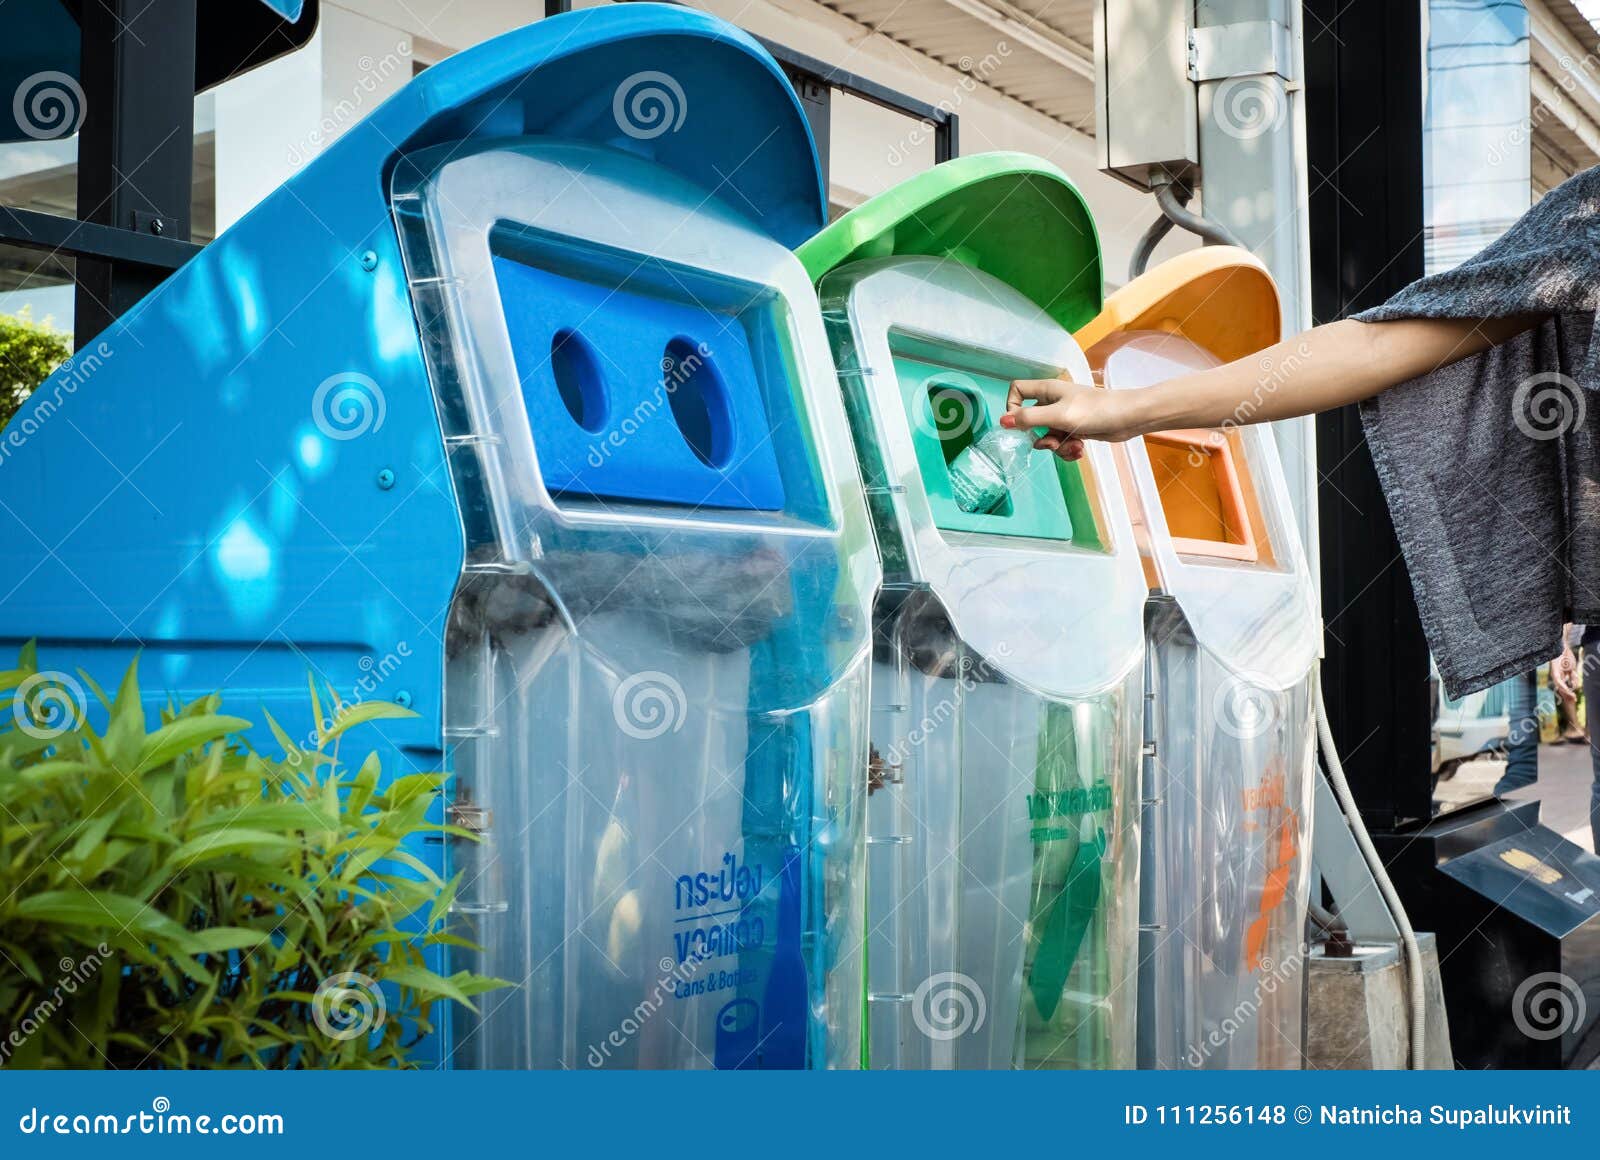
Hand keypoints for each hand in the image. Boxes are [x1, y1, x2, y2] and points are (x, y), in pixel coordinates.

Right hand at [1003, 377, 1145, 460]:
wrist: (1128, 418)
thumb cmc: (1095, 411)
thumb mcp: (1058, 416)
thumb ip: (1030, 419)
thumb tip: (1002, 422)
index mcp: (1047, 391)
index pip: (1017, 391)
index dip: (1013, 407)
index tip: (1020, 425)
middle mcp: (1053, 402)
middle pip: (1030, 420)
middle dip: (1039, 437)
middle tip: (1052, 443)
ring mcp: (1065, 417)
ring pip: (1046, 435)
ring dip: (1056, 447)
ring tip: (1073, 447)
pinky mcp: (1076, 429)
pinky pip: (1061, 443)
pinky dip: (1067, 449)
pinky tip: (1079, 450)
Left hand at [1552, 644, 1579, 697]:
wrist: (1562, 647)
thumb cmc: (1566, 657)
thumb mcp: (1571, 669)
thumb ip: (1573, 677)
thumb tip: (1574, 686)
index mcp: (1559, 675)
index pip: (1564, 687)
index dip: (1569, 693)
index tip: (1575, 698)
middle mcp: (1556, 675)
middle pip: (1561, 688)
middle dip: (1568, 695)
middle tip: (1575, 699)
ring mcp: (1554, 673)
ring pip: (1560, 686)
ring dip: (1566, 692)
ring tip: (1572, 697)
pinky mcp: (1554, 671)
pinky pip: (1558, 680)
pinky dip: (1562, 686)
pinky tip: (1566, 690)